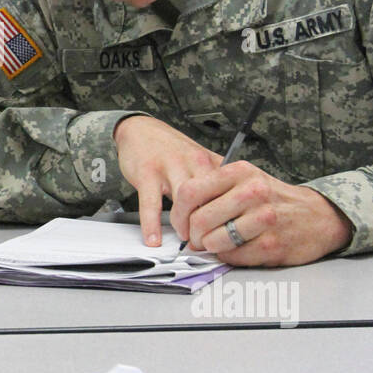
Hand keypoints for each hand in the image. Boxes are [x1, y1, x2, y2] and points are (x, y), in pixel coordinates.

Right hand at [113, 115, 223, 246]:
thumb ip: (215, 184)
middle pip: (208, 199)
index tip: (225, 235)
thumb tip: (231, 213)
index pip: (227, 193)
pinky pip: (151, 203)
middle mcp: (193, 162)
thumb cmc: (171, 150)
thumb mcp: (199, 162)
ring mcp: (169, 167)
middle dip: (207, 225)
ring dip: (184, 225)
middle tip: (204, 243)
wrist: (140, 130)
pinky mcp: (147, 173)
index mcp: (209, 162)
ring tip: (184, 240)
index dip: (227, 218)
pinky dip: (152, 225)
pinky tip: (153, 239)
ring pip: (183, 202)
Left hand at [169, 161, 352, 265]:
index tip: (181, 225)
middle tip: (198, 240)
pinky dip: (229, 257)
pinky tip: (239, 249)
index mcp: (239, 172)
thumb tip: (182, 218)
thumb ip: (213, 193)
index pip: (190, 192)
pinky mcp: (272, 244)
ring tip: (218, 244)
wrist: (318, 215)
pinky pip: (233, 257)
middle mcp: (252, 191)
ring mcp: (264, 219)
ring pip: (214, 241)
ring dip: (211, 248)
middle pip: (199, 220)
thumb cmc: (273, 199)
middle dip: (193, 236)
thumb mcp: (244, 181)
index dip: (178, 214)